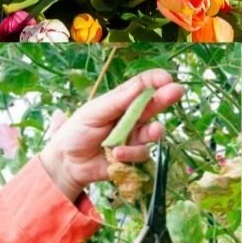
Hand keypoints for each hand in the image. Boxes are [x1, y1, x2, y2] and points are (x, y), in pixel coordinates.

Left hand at [38, 70, 183, 202]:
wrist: (65, 163)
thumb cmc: (76, 131)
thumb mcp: (93, 112)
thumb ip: (117, 101)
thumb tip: (141, 86)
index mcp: (122, 100)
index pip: (143, 85)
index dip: (156, 80)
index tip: (166, 78)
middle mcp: (132, 116)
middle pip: (154, 104)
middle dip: (166, 97)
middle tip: (176, 91)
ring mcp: (134, 136)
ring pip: (153, 131)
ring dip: (153, 131)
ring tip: (152, 131)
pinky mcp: (132, 156)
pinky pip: (141, 153)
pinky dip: (130, 154)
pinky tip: (116, 154)